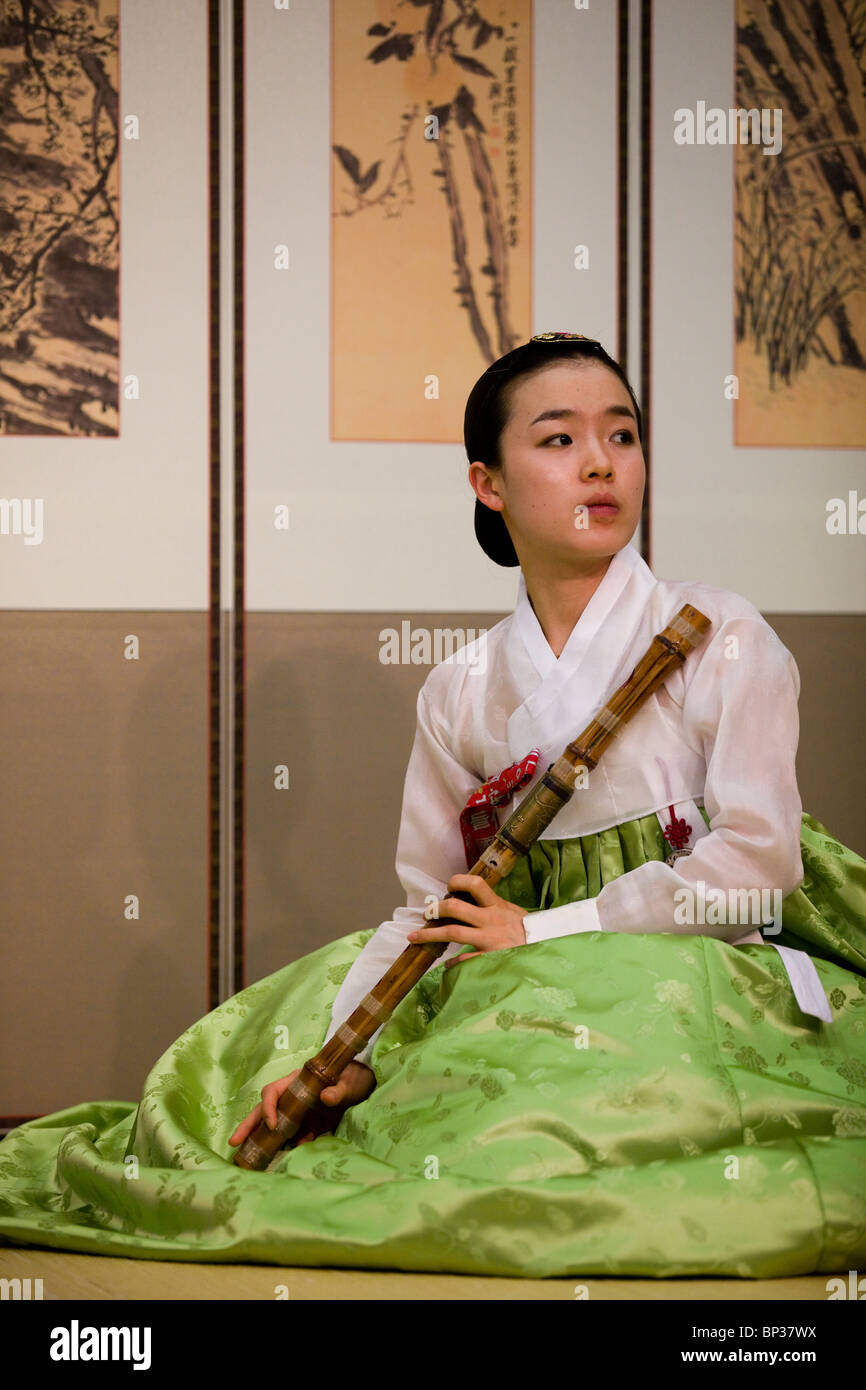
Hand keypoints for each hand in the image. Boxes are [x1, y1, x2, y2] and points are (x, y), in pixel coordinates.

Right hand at [228, 1061, 375, 1148]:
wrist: (361, 1086)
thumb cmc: (352, 1077)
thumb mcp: (348, 1083)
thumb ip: (338, 1090)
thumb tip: (326, 1097)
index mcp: (297, 1081)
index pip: (272, 1091)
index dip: (268, 1108)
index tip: (273, 1125)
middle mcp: (292, 1095)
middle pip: (264, 1109)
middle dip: (249, 1125)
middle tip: (234, 1142)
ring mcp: (297, 1110)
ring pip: (273, 1123)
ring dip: (262, 1138)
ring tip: (250, 1155)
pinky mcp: (305, 1122)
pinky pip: (291, 1134)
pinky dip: (289, 1144)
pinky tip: (292, 1151)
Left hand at [407, 873, 526, 968]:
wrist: (548, 949)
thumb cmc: (529, 931)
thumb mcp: (513, 912)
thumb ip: (493, 906)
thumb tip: (470, 899)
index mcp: (496, 905)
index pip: (475, 884)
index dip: (457, 881)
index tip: (448, 886)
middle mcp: (490, 919)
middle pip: (455, 907)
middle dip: (435, 909)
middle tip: (426, 913)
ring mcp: (489, 939)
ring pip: (453, 932)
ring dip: (430, 934)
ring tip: (415, 937)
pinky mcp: (490, 957)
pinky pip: (464, 959)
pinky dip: (452, 963)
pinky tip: (447, 966)